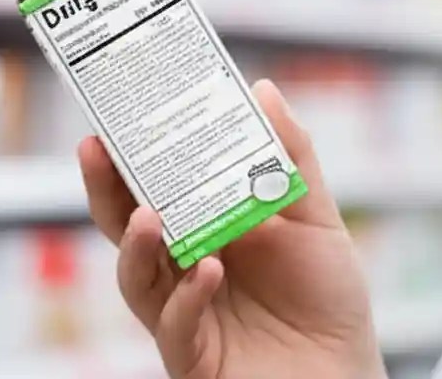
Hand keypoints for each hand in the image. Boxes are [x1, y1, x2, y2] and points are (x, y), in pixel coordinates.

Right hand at [78, 79, 385, 378]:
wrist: (344, 371)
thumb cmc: (328, 298)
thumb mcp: (316, 217)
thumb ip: (290, 157)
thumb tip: (262, 91)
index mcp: (208, 229)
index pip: (158, 185)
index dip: (133, 152)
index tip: (117, 111)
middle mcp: (185, 266)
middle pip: (128, 225)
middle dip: (107, 189)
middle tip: (97, 148)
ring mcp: (183, 311)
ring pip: (136, 277)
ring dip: (137, 245)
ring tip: (149, 214)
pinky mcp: (194, 354)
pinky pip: (175, 325)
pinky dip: (187, 297)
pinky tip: (209, 270)